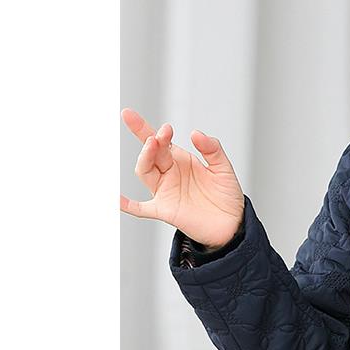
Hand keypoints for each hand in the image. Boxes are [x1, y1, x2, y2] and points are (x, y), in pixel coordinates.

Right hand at [119, 107, 244, 249]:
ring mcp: (165, 191)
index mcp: (180, 160)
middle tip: (158, 136)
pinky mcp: (165, 210)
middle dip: (152, 142)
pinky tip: (117, 199)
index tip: (165, 127)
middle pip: (150, 154)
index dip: (149, 129)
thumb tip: (195, 133)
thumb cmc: (226, 195)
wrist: (232, 223)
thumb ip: (212, 150)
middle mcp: (169, 173)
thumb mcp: (223, 168)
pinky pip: (141, 208)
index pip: (158, 140)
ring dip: (145, 158)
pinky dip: (128, 205)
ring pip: (145, 172)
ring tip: (152, 145)